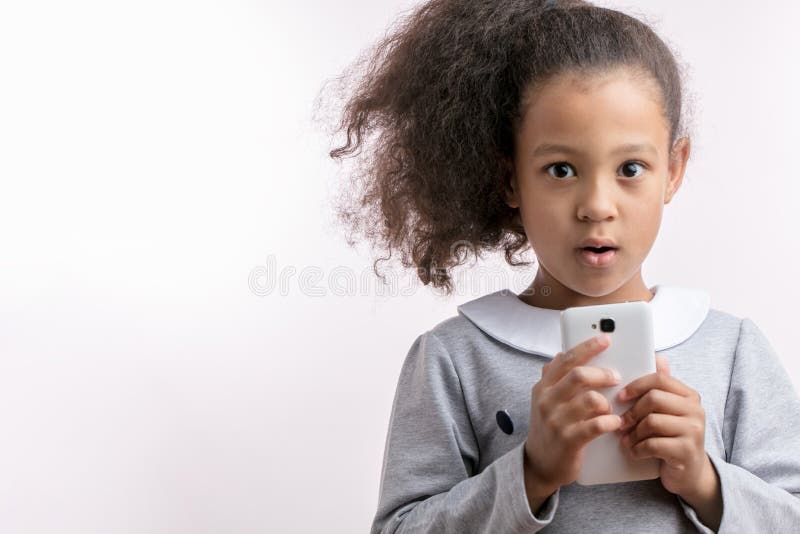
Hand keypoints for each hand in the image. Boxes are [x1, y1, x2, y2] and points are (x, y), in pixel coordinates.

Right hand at [525, 333, 622, 494]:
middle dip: (602, 373)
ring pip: (590, 400)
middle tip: (617, 376)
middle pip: (578, 375)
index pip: (566, 359)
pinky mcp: (568, 441)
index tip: (606, 338)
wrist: (539, 464)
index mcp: (543, 386)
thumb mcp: (545, 400)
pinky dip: (610, 422)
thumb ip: (555, 378)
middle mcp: (546, 400)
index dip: (587, 347)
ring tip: (611, 408)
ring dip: (607, 402)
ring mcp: (556, 421)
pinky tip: (614, 423)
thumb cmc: (550, 428)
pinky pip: (595, 426)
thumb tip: (565, 353)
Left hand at [616, 354, 712, 497]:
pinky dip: (638, 449)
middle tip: (621, 423)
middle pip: (653, 399)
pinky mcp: (687, 452)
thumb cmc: (672, 437)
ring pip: (651, 422)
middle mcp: (696, 411)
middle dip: (632, 411)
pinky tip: (634, 452)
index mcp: (689, 396)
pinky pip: (653, 445)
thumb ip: (661, 387)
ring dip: (633, 433)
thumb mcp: (668, 411)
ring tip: (627, 440)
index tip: (620, 396)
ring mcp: (694, 432)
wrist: (690, 473)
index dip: (636, 385)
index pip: (660, 379)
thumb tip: (658, 357)